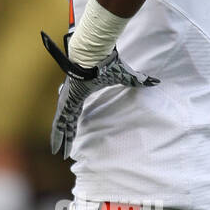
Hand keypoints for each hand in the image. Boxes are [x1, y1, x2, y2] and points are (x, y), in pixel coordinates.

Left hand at [41, 31, 158, 158]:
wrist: (95, 56)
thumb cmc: (108, 64)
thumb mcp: (125, 76)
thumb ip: (137, 80)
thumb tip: (155, 81)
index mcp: (81, 94)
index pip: (75, 113)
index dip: (73, 124)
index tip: (72, 132)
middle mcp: (71, 99)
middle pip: (67, 122)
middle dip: (65, 136)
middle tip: (61, 149)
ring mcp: (66, 101)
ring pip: (61, 126)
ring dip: (59, 140)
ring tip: (56, 154)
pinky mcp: (66, 103)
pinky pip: (60, 124)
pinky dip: (57, 136)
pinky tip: (55, 148)